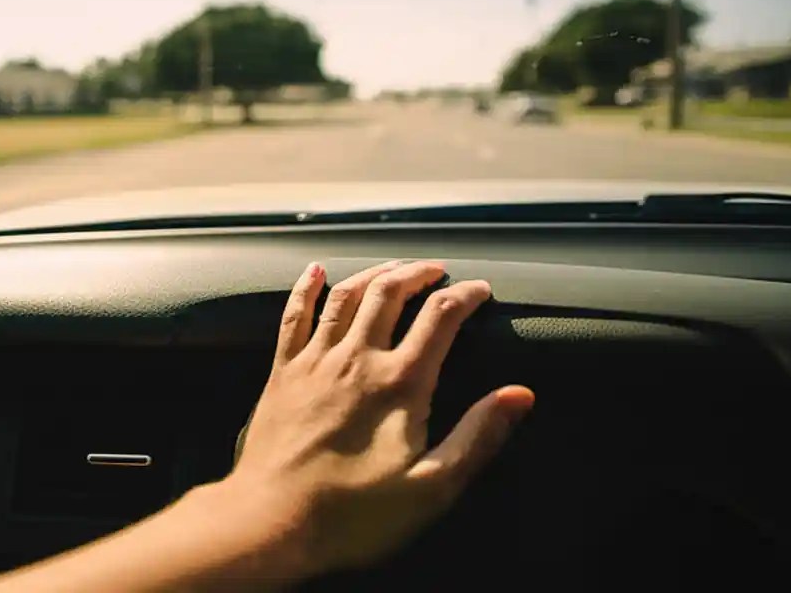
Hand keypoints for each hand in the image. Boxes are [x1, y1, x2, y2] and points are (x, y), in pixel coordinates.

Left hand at [227, 260, 533, 575]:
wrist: (271, 522)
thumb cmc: (353, 515)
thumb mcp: (432, 487)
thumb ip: (478, 436)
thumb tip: (519, 395)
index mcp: (399, 383)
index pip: (441, 317)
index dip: (466, 296)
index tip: (481, 290)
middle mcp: (356, 360)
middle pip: (390, 292)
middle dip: (419, 273)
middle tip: (437, 270)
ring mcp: (314, 362)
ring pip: (346, 296)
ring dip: (374, 273)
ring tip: (394, 267)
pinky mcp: (282, 373)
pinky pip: (295, 315)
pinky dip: (307, 288)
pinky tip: (315, 271)